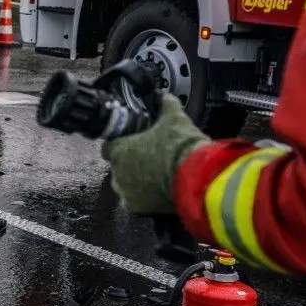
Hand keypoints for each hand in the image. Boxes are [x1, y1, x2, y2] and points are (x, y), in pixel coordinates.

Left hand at [100, 95, 208, 215]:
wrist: (197, 176)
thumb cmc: (181, 147)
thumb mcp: (174, 119)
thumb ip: (166, 105)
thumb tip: (166, 97)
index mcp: (118, 149)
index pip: (108, 146)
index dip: (120, 144)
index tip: (132, 144)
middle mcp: (117, 171)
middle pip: (117, 166)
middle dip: (130, 164)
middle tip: (149, 160)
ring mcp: (126, 191)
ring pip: (124, 185)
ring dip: (135, 181)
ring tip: (155, 177)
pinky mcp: (137, 208)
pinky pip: (135, 203)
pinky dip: (144, 199)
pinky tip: (157, 191)